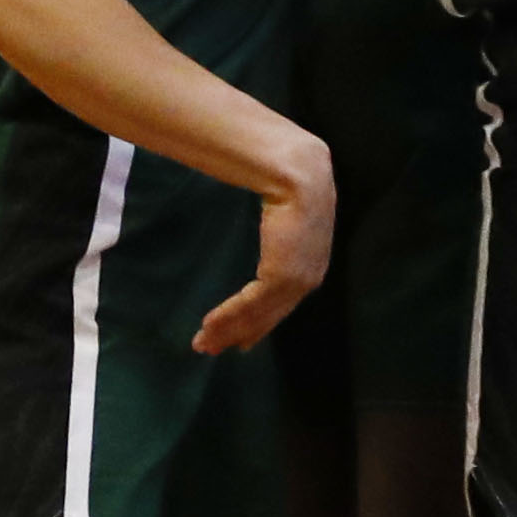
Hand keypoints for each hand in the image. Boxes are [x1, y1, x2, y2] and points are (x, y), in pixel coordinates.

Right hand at [196, 136, 334, 354]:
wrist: (298, 170)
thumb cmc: (288, 180)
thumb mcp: (285, 210)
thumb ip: (277, 227)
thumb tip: (269, 222)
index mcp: (311, 259)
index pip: (283, 298)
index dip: (259, 319)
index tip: (239, 336)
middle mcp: (310, 274)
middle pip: (271, 313)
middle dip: (239, 332)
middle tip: (212, 345)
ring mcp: (299, 278)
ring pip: (259, 313)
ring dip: (229, 328)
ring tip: (204, 342)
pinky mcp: (284, 276)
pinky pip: (252, 304)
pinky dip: (230, 316)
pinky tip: (211, 323)